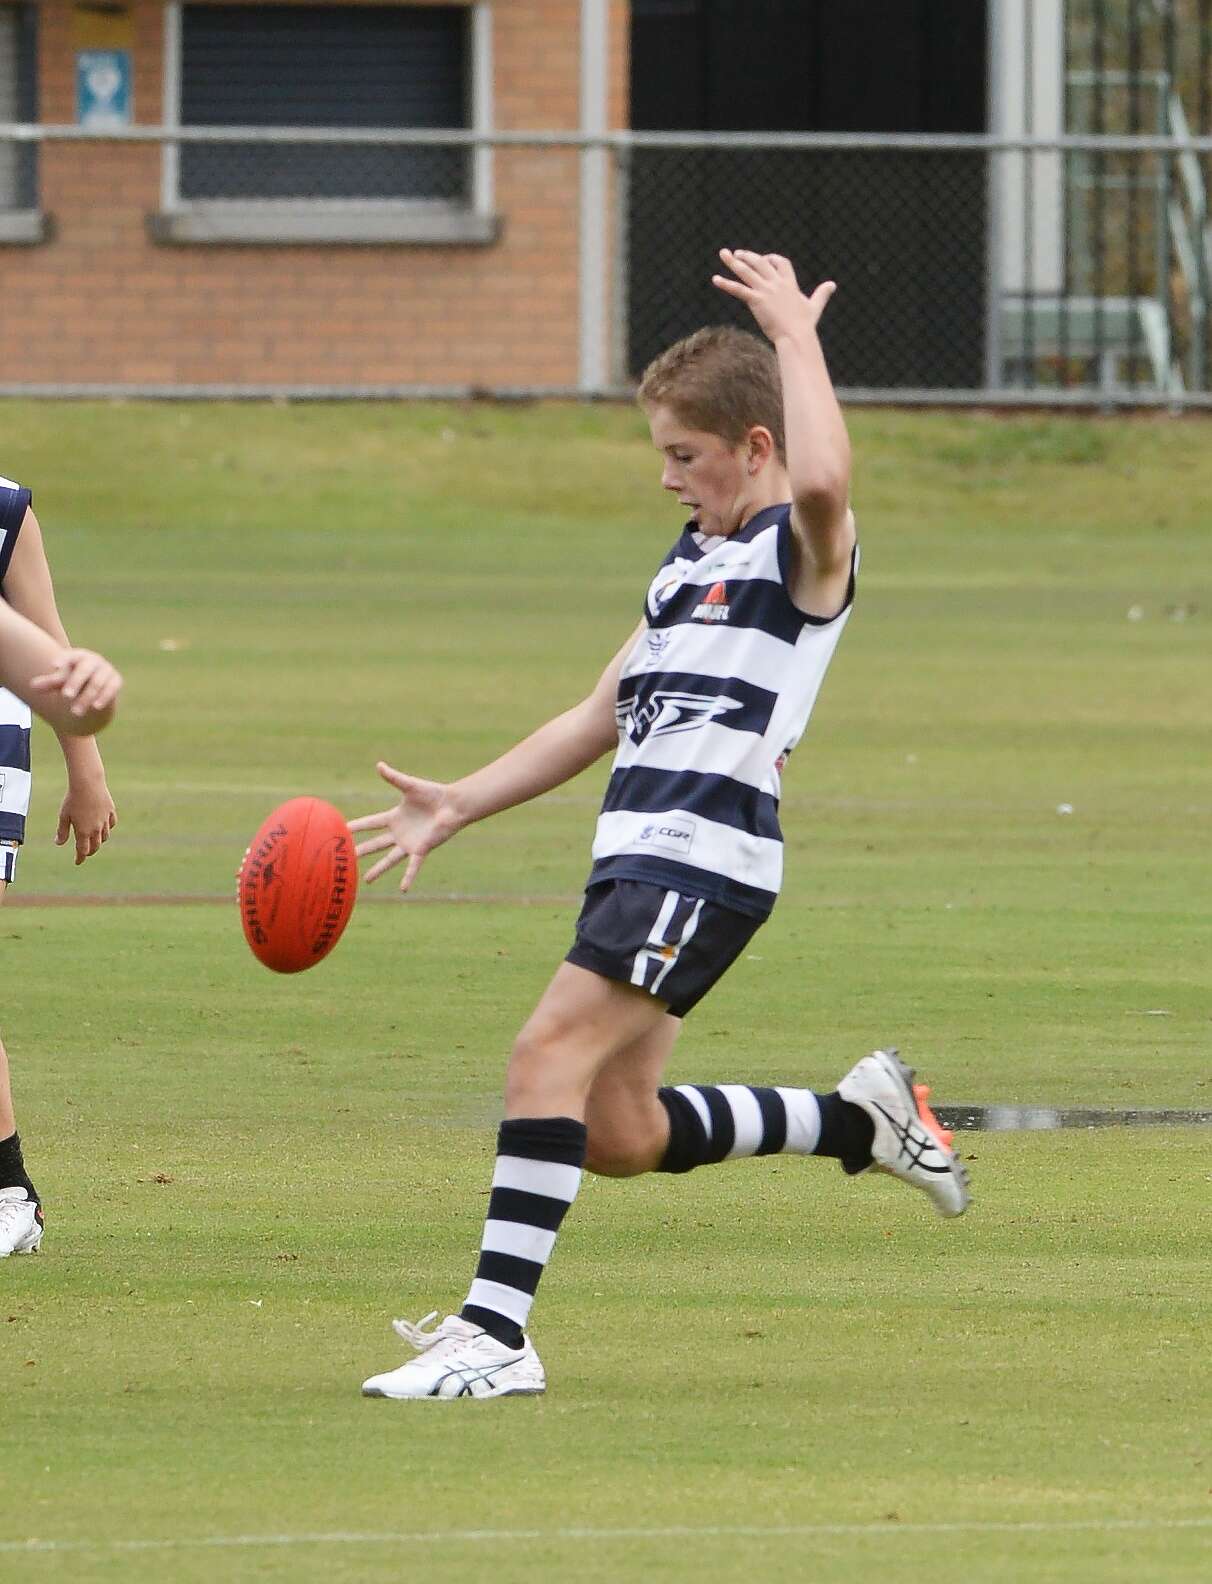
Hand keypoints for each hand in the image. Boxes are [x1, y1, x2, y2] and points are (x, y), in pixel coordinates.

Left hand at [29, 648, 122, 718]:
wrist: (95, 686)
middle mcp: (94, 660)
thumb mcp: (61, 682)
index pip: (70, 656)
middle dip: (75, 683)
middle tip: (65, 696)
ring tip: (75, 712)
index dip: (63, 660)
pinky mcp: (116, 680)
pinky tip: (96, 707)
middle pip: (84, 670)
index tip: (54, 666)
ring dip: (86, 697)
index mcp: (78, 656)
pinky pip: (111, 688)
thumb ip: (49, 683)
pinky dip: (104, 697)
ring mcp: (106, 669)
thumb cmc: (73, 680)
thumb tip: (32, 686)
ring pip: (96, 682)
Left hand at [56, 778, 116, 864]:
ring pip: (105, 837)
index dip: (80, 858)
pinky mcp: (111, 811)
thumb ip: (62, 831)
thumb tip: (59, 843)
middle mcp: (96, 829)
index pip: (83, 851)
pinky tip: (104, 826)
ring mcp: (105, 821)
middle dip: (90, 851)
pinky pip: (111, 824)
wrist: (88, 783)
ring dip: (99, 841)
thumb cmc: (72, 799)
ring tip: (94, 840)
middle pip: (95, 846)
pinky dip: (107, 828)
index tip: (77, 862)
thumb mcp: (64, 816)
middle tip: (85, 852)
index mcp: (83, 832)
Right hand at [348, 762, 459, 891]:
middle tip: (347, 858)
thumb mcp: (410, 785)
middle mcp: (400, 833)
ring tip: (366, 880)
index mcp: (395, 817)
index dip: (357, 826)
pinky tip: (403, 888)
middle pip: (376, 844)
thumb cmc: (434, 794)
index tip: (342, 829)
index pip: (371, 823)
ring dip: (379, 869)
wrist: (453, 804)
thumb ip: (394, 777)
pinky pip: (413, 865)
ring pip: (390, 859)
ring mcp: (410, 843)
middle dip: (362, 851)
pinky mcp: (422, 849)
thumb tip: (379, 764)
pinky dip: (409, 876)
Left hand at [712, 248, 835, 342]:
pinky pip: (738, 289)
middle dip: (748, 256)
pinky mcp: (756, 300)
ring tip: (723, 254)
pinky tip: (715, 279)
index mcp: (789, 284)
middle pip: (761, 262)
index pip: (781, 263)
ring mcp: (766, 291)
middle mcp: (777, 283)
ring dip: (734, 262)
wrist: (797, 336)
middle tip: (736, 254)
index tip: (764, 259)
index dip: (772, 259)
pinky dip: (726, 284)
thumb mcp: (815, 306)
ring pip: (747, 272)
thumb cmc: (805, 325)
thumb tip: (833, 284)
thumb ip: (822, 294)